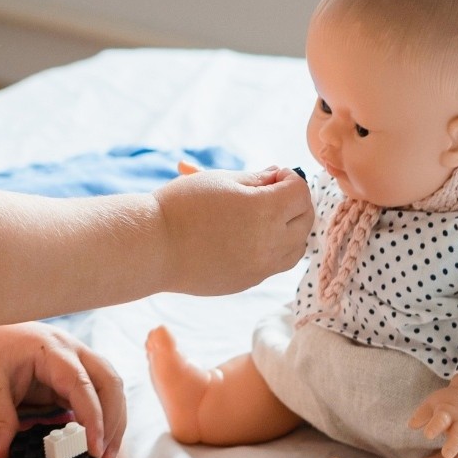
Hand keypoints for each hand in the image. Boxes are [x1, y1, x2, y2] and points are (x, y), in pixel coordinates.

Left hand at [0, 323, 126, 457]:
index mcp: (51, 349)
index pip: (83, 385)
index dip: (93, 418)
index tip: (94, 449)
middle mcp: (70, 350)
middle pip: (109, 383)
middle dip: (113, 421)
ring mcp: (74, 360)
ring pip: (109, 386)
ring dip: (113, 419)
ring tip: (104, 456)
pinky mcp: (70, 373)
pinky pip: (97, 392)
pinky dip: (102, 415)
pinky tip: (95, 441)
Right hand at [153, 166, 312, 295]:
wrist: (152, 246)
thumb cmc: (181, 206)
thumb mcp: (221, 180)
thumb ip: (257, 179)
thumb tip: (279, 177)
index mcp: (265, 211)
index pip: (300, 192)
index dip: (289, 178)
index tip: (271, 176)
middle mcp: (270, 242)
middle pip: (305, 220)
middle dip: (295, 202)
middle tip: (271, 193)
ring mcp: (260, 267)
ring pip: (296, 247)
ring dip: (290, 229)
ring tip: (264, 218)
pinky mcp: (248, 281)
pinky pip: (275, 264)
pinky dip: (273, 249)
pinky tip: (249, 238)